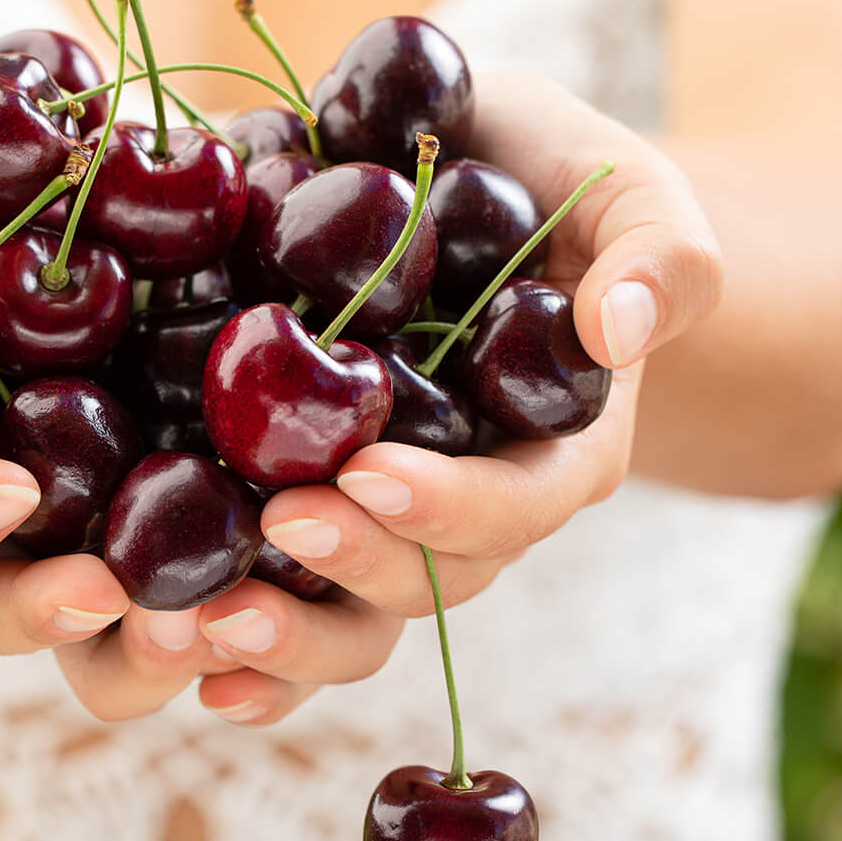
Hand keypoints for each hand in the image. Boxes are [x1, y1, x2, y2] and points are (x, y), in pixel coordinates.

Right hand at [0, 152, 403, 723]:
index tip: (6, 487)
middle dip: (51, 619)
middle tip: (119, 597)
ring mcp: (62, 539)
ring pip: (103, 642)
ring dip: (155, 648)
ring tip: (221, 619)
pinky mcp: (152, 516)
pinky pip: (197, 584)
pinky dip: (246, 597)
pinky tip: (307, 570)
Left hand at [255, 72, 724, 615]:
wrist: (466, 179)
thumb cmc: (554, 178)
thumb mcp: (625, 188)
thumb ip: (658, 250)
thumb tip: (617, 330)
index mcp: (559, 448)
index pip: (517, 505)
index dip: (448, 504)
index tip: (369, 471)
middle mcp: (473, 505)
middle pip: (429, 580)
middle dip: (354, 566)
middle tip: (279, 522)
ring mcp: (390, 522)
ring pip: (354, 618)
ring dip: (285, 636)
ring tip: (206, 622)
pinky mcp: (316, 509)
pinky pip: (289, 606)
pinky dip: (242, 653)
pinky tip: (182, 662)